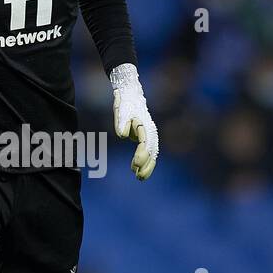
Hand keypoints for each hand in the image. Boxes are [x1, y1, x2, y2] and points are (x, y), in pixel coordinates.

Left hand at [109, 63, 158, 180]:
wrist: (130, 94)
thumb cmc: (125, 103)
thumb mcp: (121, 110)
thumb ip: (121, 122)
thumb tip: (123, 135)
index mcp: (145, 125)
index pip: (145, 143)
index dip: (142, 155)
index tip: (136, 165)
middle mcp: (150, 131)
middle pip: (151, 151)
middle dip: (146, 165)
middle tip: (140, 177)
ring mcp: (149, 134)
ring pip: (151, 153)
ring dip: (146, 166)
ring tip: (139, 177)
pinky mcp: (145, 136)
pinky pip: (147, 151)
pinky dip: (143, 160)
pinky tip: (136, 169)